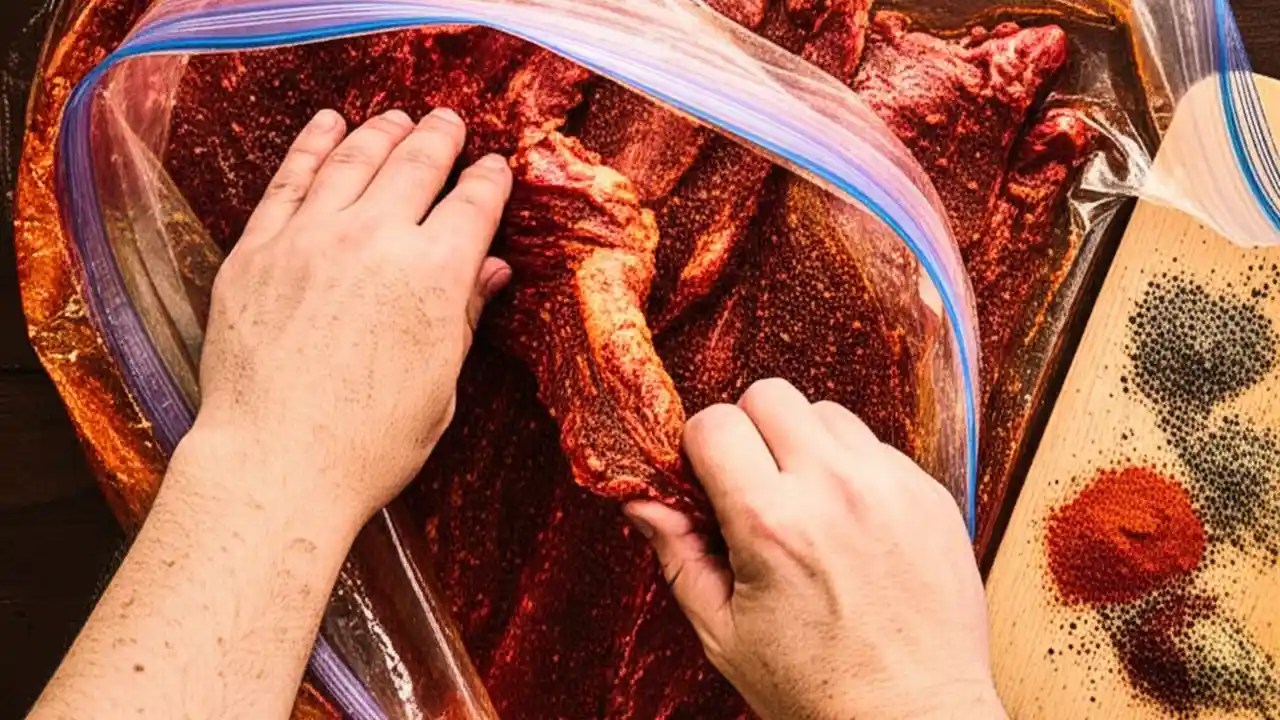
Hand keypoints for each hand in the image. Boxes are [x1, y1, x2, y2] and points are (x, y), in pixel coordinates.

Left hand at [189, 107, 512, 526]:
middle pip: (415, 165)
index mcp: (434, 275)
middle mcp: (375, 240)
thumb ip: (464, 314)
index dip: (489, 180)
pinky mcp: (258, 250)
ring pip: (352, 161)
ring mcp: (310, 239)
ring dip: (380, 132)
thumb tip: (492, 269)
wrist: (277, 463)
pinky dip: (311, 146)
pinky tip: (327, 126)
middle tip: (449, 123)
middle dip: (439, 138)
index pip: (472, 205)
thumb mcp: (441, 384)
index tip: (495, 168)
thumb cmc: (371, 442)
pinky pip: (289, 181)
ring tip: (396, 118)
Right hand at [624, 379, 1003, 719]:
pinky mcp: (931, 495)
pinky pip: (877, 446)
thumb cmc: (817, 689)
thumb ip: (678, 554)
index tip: (707, 480)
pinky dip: (855, 470)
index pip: (714, 423)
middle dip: (750, 431)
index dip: (700, 449)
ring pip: (828, 412)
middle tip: (754, 483)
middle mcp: (835, 491)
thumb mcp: (723, 631)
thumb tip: (643, 500)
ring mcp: (891, 487)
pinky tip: (852, 524)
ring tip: (808, 504)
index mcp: (772, 524)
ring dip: (806, 444)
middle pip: (770, 394)